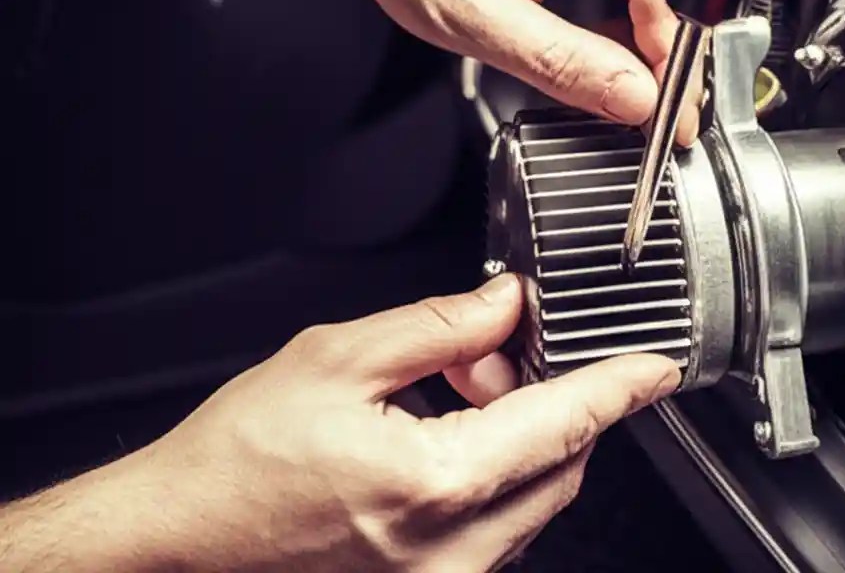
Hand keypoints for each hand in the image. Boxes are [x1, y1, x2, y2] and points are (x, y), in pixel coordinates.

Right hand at [1, 274, 679, 571]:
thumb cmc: (235, 463)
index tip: (657, 369)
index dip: (619, 388)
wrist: (178, 540)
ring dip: (525, 441)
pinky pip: (500, 531)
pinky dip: (498, 478)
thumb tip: (506, 305)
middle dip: (555, 402)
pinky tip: (447, 442)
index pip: (564, 423)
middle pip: (564, 466)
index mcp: (434, 484)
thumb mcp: (335, 361)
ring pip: (537, 502)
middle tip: (498, 359)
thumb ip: (439, 327)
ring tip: (459, 396)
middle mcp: (450, 549)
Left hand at [287, 0, 699, 143]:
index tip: (672, 112)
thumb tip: (635, 100)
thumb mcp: (474, 15)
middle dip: (671, 44)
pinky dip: (633, 4)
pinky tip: (613, 42)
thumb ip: (561, 63)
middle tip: (660, 112)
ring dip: (654, 26)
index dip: (671, 51)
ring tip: (629, 81)